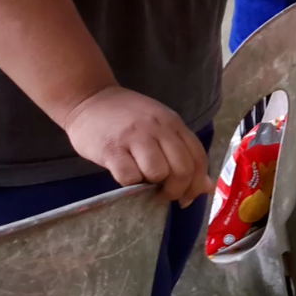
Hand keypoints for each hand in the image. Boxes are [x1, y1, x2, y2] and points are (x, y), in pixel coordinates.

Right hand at [63, 86, 211, 206]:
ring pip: (158, 173)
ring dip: (152, 186)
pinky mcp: (112, 148)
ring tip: (142, 182)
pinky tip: (125, 177)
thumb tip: (206, 187)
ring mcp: (135, 137)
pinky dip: (129, 184)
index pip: (198, 158)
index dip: (196, 183)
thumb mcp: (161, 127)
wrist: (89, 99)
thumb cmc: (127, 118)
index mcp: (173, 123)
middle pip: (182, 169)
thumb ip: (183, 153)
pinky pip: (129, 176)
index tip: (186, 197)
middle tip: (163, 194)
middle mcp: (159, 128)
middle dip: (176, 190)